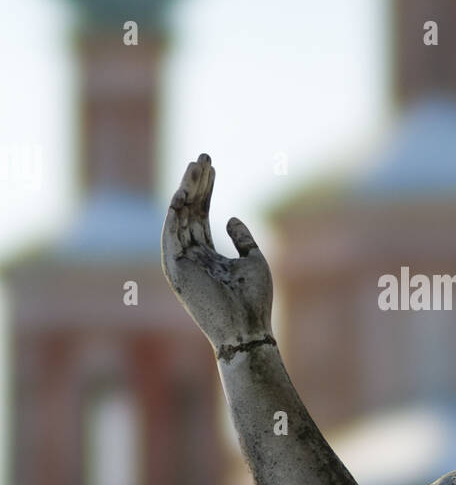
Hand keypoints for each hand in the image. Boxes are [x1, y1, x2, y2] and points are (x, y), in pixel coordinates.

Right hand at [161, 153, 273, 353]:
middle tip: (204, 156)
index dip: (206, 191)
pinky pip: (172, 232)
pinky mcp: (175, 268)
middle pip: (190, 213)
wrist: (248, 328)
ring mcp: (182, 263)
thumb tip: (231, 217)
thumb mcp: (253, 260)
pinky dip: (177, 210)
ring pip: (180, 218)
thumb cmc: (253, 300)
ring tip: (196, 164)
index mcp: (208, 258)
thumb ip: (242, 239)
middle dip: (196, 184)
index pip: (202, 217)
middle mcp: (191, 257)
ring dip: (186, 190)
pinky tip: (184, 189)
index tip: (212, 167)